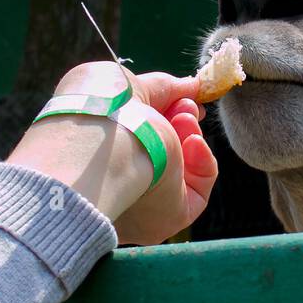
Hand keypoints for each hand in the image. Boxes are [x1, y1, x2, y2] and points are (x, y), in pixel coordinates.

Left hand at [7, 61, 218, 244]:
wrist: (104, 145)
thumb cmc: (102, 113)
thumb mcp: (128, 87)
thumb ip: (163, 88)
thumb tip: (192, 85)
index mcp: (99, 159)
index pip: (138, 141)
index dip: (162, 116)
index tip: (175, 98)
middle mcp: (121, 186)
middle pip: (164, 153)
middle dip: (179, 122)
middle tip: (184, 105)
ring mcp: (145, 205)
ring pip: (183, 170)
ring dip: (190, 137)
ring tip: (184, 118)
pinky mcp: (170, 217)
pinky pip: (198, 190)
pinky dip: (202, 162)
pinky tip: (192, 142)